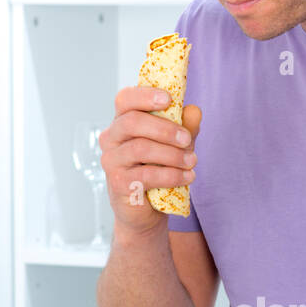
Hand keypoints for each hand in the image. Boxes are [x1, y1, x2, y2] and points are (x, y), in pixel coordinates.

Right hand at [99, 86, 201, 236]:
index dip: (145, 95)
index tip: (169, 99)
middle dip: (165, 129)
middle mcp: (111, 139)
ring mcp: (112, 161)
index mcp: (122, 122)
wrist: (145, 211)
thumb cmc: (157, 170)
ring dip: (172, 154)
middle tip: (187, 139)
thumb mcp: (175, 146)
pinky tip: (188, 176)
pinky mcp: (118, 183)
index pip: (125, 99)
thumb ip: (184, 127)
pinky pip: (146, 175)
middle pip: (132, 122)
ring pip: (141, 148)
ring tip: (192, 161)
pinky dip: (172, 175)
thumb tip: (194, 110)